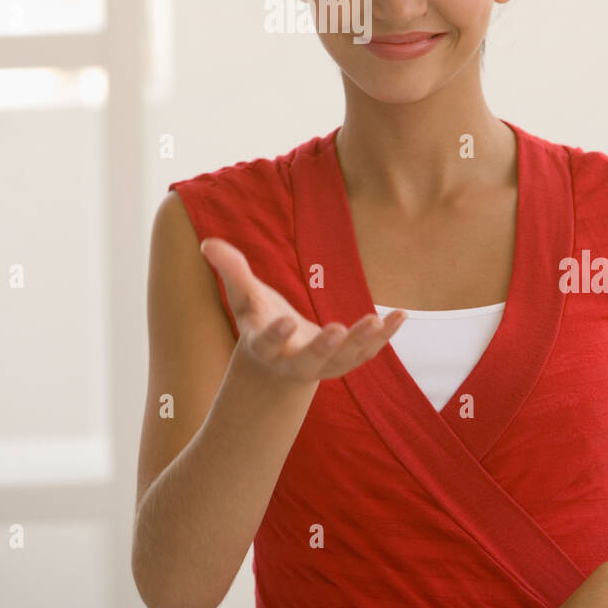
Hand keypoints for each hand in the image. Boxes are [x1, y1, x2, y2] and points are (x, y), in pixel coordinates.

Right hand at [199, 236, 406, 383]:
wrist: (280, 360)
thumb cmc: (260, 319)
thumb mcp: (245, 296)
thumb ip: (231, 270)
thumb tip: (207, 242)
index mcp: (266, 347)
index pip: (268, 343)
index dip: (276, 335)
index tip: (286, 320)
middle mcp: (294, 362)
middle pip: (309, 361)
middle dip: (324, 348)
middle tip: (337, 331)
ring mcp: (324, 366)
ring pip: (344, 361)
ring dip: (362, 342)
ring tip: (376, 320)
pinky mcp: (347, 361)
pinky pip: (369, 352)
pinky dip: (385, 336)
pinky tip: (401, 316)